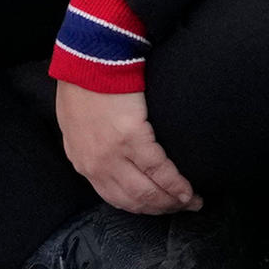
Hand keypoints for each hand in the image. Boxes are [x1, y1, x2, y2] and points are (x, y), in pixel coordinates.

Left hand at [58, 81, 199, 215]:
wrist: (88, 60)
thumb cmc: (84, 84)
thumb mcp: (77, 123)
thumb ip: (91, 144)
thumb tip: (110, 154)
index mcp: (84, 161)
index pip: (114, 196)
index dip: (140, 207)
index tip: (159, 208)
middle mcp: (97, 165)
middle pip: (133, 200)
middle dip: (160, 209)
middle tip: (182, 209)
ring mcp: (114, 155)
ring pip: (147, 192)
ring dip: (171, 201)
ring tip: (191, 202)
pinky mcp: (132, 139)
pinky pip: (159, 170)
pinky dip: (176, 185)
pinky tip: (189, 190)